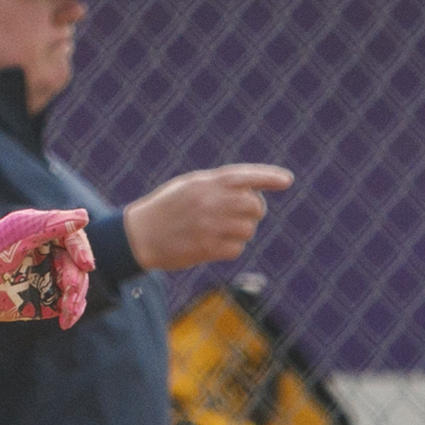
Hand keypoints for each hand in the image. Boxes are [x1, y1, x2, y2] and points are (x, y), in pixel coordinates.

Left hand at [0, 208, 94, 329]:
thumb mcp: (22, 230)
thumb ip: (52, 224)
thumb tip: (85, 218)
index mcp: (49, 234)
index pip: (75, 240)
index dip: (82, 251)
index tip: (85, 264)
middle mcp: (54, 255)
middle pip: (78, 267)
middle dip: (76, 279)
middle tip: (69, 289)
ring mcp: (51, 278)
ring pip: (77, 287)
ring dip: (76, 298)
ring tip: (67, 309)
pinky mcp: (47, 300)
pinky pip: (68, 306)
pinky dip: (72, 312)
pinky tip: (67, 320)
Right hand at [122, 164, 293, 271]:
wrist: (138, 235)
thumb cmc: (166, 208)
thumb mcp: (189, 186)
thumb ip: (219, 185)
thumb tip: (255, 193)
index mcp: (206, 183)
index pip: (246, 176)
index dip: (269, 177)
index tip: (286, 180)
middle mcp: (210, 201)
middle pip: (255, 206)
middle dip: (253, 212)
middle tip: (239, 215)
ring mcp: (209, 225)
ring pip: (248, 229)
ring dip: (241, 231)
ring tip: (220, 230)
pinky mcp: (207, 248)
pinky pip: (237, 248)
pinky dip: (230, 248)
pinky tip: (213, 245)